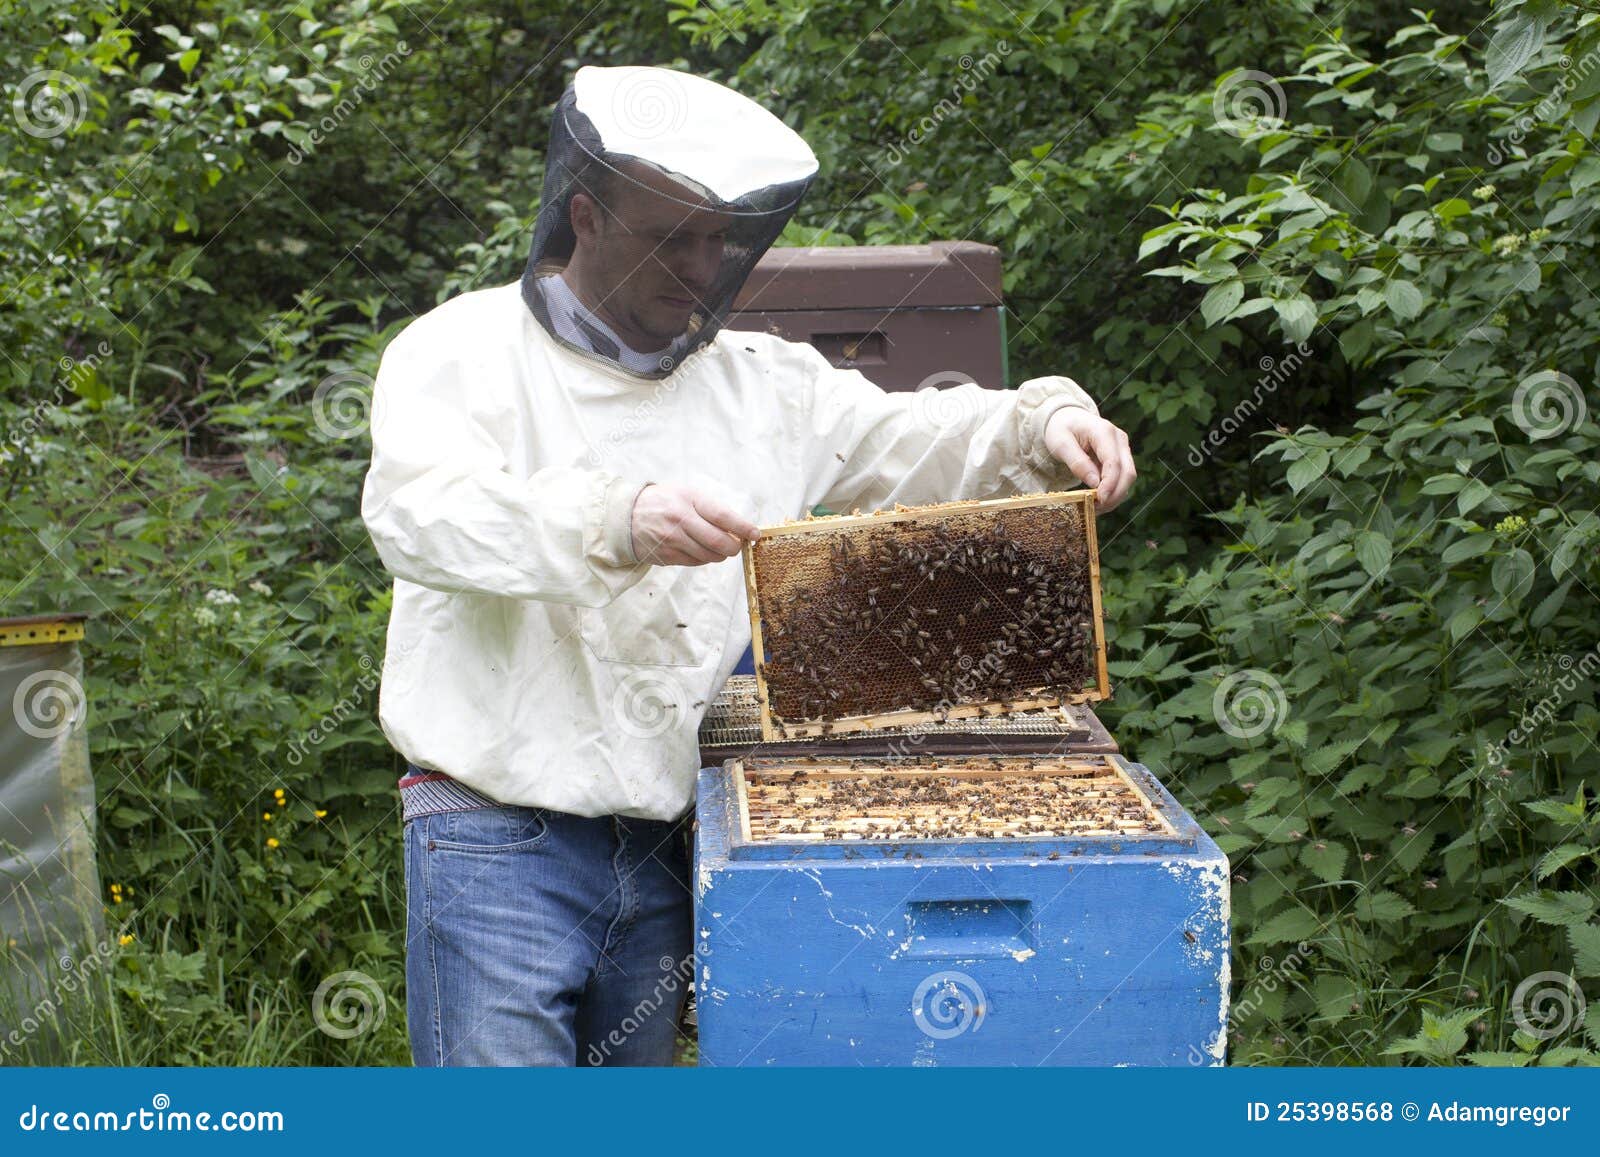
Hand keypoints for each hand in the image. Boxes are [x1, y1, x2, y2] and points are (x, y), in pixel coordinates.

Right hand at [631, 484, 758, 565]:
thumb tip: (737, 527)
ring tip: (718, 547)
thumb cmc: (662, 502)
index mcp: (688, 499)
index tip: (755, 533)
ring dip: (720, 554)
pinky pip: (696, 562)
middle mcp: (681, 519)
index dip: (743, 527)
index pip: (723, 516)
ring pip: (709, 555)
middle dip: (734, 547)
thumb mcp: (685, 493)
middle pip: (719, 541)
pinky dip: (704, 558)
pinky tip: (701, 550)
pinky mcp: (667, 555)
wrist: (626, 516)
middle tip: (737, 545)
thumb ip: (710, 508)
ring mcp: (673, 540)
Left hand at [1043, 407, 1136, 510]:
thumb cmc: (1061, 428)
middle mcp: (1119, 439)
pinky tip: (1098, 501)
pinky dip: (1113, 491)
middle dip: (1115, 494)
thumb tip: (1094, 483)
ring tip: (1095, 507)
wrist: (1067, 417)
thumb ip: (1077, 462)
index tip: (1099, 500)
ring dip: (1115, 496)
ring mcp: (1122, 448)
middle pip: (1127, 472)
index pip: (1114, 462)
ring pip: (1128, 477)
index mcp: (1104, 431)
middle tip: (1096, 509)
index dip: (1109, 484)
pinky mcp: (1120, 457)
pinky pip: (1121, 478)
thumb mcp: (1061, 444)